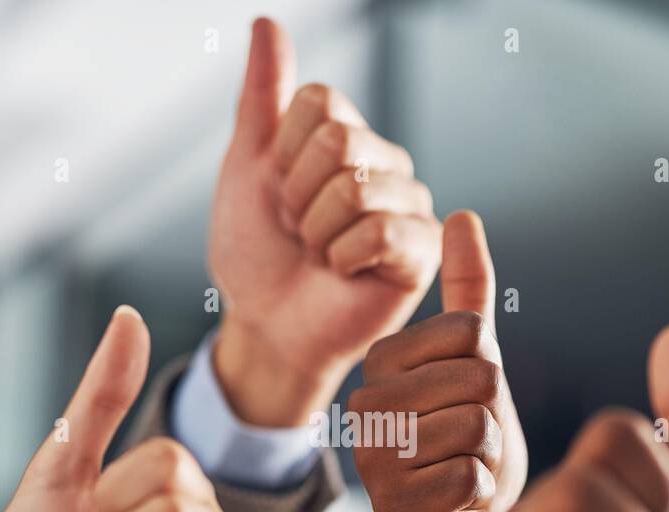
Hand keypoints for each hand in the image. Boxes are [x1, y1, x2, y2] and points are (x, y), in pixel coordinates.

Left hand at [208, 17, 441, 425]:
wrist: (267, 325)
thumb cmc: (258, 254)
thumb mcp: (246, 167)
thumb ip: (262, 97)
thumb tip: (267, 23)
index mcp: (349, 136)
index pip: (320, 103)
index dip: (281, 154)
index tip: (278, 192)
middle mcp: (386, 164)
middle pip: (339, 140)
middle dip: (298, 196)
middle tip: (300, 231)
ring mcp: (410, 206)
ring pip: (355, 186)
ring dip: (317, 232)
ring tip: (321, 255)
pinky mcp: (423, 251)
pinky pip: (380, 230)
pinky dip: (343, 257)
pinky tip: (345, 273)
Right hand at [351, 212, 526, 511]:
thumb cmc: (471, 453)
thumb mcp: (477, 369)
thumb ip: (466, 297)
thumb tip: (462, 216)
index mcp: (381, 363)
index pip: (470, 332)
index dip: (491, 374)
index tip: (467, 405)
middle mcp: (364, 404)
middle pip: (477, 376)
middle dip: (495, 418)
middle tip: (470, 448)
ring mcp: (373, 457)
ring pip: (476, 425)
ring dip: (491, 459)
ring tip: (464, 475)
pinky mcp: (391, 507)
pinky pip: (470, 476)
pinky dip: (481, 495)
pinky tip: (458, 507)